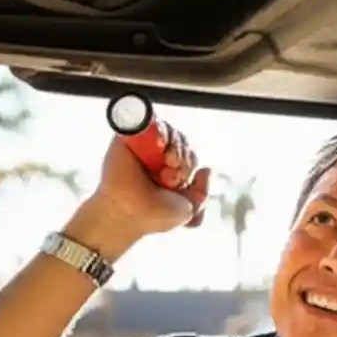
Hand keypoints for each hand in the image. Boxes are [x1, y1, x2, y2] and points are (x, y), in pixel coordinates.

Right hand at [90, 120, 211, 237]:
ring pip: (170, 131)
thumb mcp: (189, 209)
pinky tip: (161, 143)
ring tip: (167, 162)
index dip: (189, 164)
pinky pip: (151, 120)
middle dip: (184, 159)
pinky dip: (160, 129)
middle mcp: (156, 157)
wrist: (128, 212)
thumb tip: (207, 168)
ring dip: (175, 146)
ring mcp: (142, 146)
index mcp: (168, 171)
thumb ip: (203, 191)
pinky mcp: (129, 137)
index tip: (178, 183)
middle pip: (182, 141)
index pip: (188, 155)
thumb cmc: (154, 215)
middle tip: (170, 176)